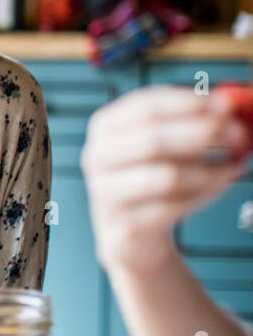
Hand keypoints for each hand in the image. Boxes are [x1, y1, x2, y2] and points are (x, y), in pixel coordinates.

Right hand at [81, 86, 247, 272]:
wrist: (131, 231)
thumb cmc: (150, 179)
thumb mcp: (163, 144)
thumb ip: (188, 121)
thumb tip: (225, 104)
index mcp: (106, 127)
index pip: (145, 106)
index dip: (189, 104)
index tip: (225, 106)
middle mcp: (98, 157)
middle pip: (153, 139)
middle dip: (203, 134)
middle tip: (237, 134)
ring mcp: (106, 193)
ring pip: (167, 177)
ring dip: (210, 170)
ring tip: (233, 166)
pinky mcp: (123, 225)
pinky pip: (173, 208)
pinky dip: (204, 196)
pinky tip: (217, 186)